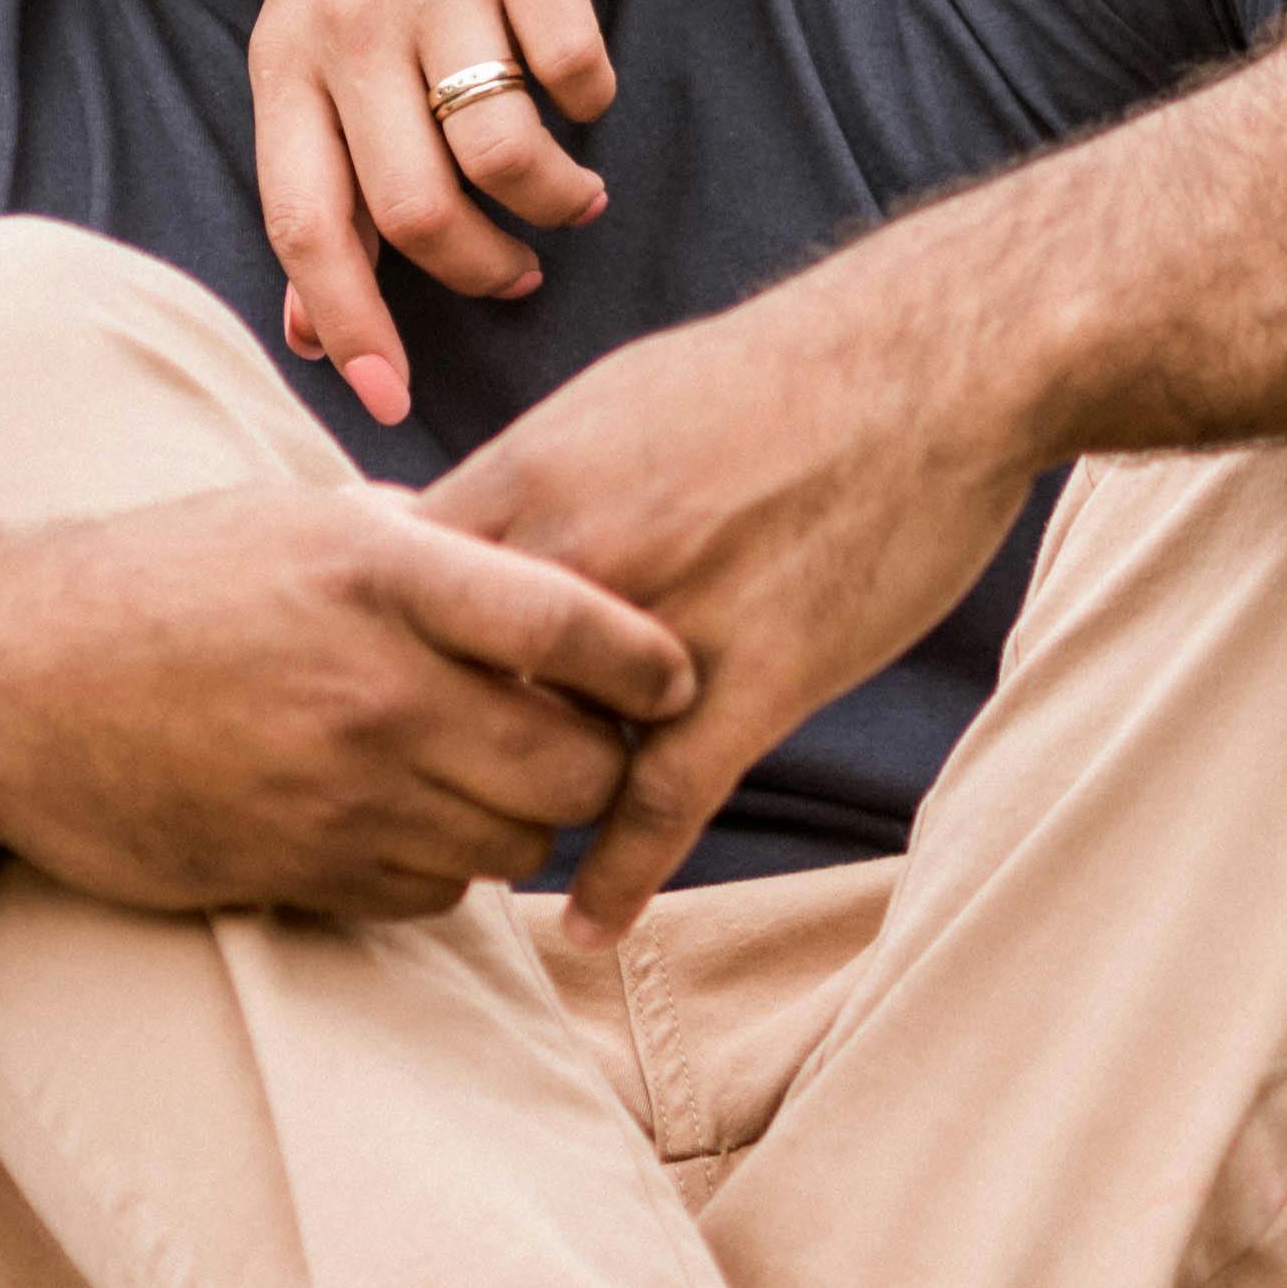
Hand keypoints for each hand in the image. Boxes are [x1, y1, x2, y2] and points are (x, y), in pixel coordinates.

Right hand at [0, 486, 700, 918]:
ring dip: (523, 818)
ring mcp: (342, 791)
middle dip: (600, 760)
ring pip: (516, 840)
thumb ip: (413, 542)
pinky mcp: (304, 870)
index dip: (649, 661)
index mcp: (381, 569)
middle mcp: (377, 685)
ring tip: (486, 774)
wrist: (1, 688)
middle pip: (575, 762)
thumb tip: (518, 557)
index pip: (577, 624)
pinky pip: (438, 893)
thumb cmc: (151, 584)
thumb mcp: (286, 520)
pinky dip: (447, 866)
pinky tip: (405, 817)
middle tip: (582, 739)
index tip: (672, 672)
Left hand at [247, 0, 623, 426]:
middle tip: (517, 278)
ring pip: (501, 154)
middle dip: (479, 273)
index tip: (391, 401)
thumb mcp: (324, 43)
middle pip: (415, 210)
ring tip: (571, 198)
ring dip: (551, 201)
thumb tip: (307, 333)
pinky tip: (585, 99)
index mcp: (285, 59)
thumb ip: (320, 178)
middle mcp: (348, 21)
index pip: (302, 224)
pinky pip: (575, 74)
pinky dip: (591, 108)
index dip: (347, 321)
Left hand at [418, 284, 1040, 941]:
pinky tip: (586, 927)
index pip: (394, 587)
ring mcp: (662, 623)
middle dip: (421, 743)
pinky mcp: (756, 680)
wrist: (928, 360)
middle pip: (448, 682)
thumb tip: (439, 518)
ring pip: (544, 753)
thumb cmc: (770, 376)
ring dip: (512, 812)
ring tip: (482, 860)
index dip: (368, 650)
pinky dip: (616, 877)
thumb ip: (525, 478)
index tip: (358, 696)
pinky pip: (661, 805)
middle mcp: (575, 552)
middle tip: (402, 799)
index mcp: (530, 474)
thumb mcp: (610, 401)